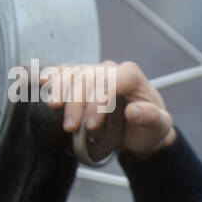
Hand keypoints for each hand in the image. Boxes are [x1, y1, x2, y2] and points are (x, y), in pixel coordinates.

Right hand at [39, 60, 175, 159]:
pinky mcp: (81, 81)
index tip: (93, 124)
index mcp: (131, 76)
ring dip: (60, 91)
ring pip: (72, 74)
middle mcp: (111, 70)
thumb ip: (151, 118)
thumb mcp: (159, 126)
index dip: (99, 101)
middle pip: (87, 78)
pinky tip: (42, 82)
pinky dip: (52, 77)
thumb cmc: (150, 126)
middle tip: (71, 127)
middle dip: (76, 102)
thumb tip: (134, 111)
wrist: (141, 131)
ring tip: (55, 109)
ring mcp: (94, 73)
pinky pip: (63, 73)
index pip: (110, 81)